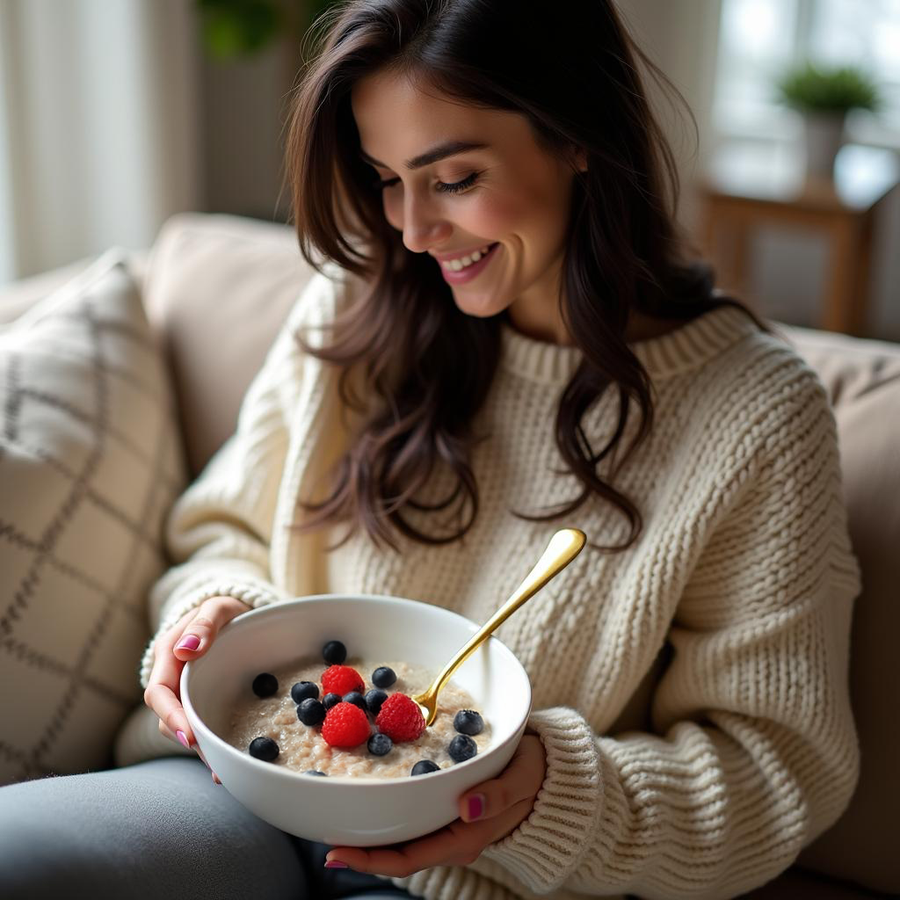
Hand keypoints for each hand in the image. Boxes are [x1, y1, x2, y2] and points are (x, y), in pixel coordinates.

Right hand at [143, 595, 251, 782]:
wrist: (236, 611)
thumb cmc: (225, 608)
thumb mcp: (218, 607)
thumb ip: (205, 624)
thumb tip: (185, 649)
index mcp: (168, 655)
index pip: (159, 692)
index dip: (170, 716)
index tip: (189, 735)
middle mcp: (172, 678)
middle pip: (167, 716)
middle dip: (186, 738)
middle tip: (212, 757)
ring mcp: (186, 691)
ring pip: (183, 725)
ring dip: (199, 746)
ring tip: (222, 766)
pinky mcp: (202, 700)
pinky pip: (201, 723)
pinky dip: (210, 743)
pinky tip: (225, 761)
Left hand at [324, 733, 546, 876]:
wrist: (554, 770)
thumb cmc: (538, 773)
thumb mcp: (523, 779)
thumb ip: (498, 794)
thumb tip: (465, 807)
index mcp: (467, 836)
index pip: (409, 859)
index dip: (370, 859)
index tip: (335, 853)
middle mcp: (454, 836)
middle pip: (399, 852)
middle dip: (361, 848)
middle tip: (323, 835)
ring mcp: (452, 825)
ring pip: (405, 837)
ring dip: (372, 832)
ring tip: (338, 819)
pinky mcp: (453, 808)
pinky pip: (416, 818)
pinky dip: (391, 812)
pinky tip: (373, 798)